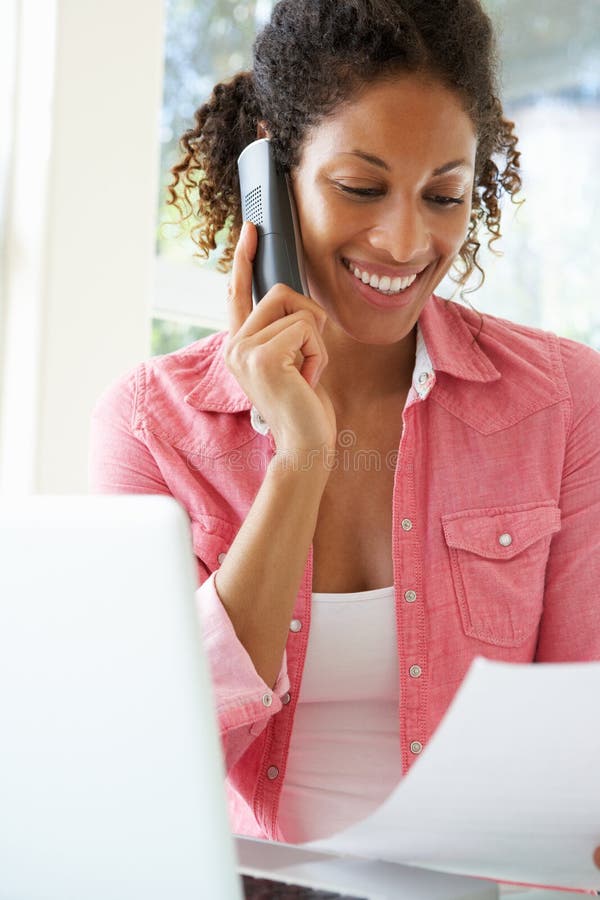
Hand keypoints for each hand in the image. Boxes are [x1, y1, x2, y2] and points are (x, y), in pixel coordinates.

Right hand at [224, 221, 336, 455]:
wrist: (305, 444)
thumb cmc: (304, 406)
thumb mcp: (292, 361)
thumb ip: (284, 331)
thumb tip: (294, 297)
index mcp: (239, 345)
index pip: (238, 293)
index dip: (245, 259)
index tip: (251, 229)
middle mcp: (234, 345)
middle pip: (281, 292)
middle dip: (309, 322)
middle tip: (307, 361)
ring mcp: (244, 350)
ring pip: (298, 311)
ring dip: (316, 343)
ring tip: (305, 374)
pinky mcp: (262, 356)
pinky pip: (306, 328)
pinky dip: (318, 354)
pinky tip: (307, 380)